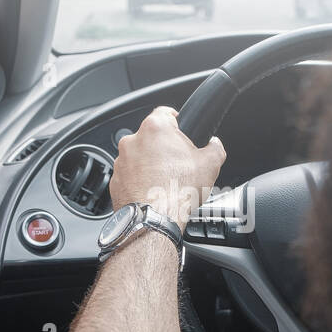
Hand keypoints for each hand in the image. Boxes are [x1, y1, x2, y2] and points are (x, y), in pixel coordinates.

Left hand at [110, 106, 225, 226]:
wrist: (154, 220)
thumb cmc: (178, 191)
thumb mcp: (210, 165)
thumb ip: (215, 148)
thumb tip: (215, 145)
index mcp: (156, 128)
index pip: (166, 112)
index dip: (177, 120)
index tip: (181, 128)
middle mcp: (133, 141)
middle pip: (152, 136)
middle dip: (164, 147)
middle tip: (178, 162)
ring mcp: (121, 161)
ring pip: (139, 156)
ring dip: (150, 164)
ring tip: (166, 180)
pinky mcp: (115, 180)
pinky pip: (130, 175)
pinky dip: (139, 181)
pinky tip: (153, 191)